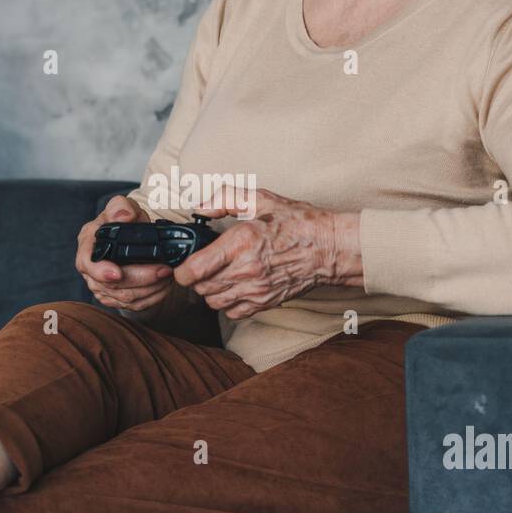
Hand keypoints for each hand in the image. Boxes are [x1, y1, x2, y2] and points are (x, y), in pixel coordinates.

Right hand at [75, 195, 173, 311]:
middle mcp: (91, 271)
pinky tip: (164, 285)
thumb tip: (124, 216)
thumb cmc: (122, 221)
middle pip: (114, 285)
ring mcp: (103, 288)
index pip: (89, 264)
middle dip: (142, 278)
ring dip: (151, 289)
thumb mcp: (121, 206)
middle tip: (164, 270)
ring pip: (127, 298)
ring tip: (169, 275)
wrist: (129, 235)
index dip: (102, 271)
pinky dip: (153, 297)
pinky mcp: (117, 299)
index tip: (118, 273)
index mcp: (87, 246)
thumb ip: (120, 207)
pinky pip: (135, 305)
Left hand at [173, 186, 363, 319]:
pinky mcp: (265, 302)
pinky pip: (232, 313)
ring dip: (210, 291)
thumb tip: (201, 208)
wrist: (329, 248)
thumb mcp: (261, 199)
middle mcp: (246, 270)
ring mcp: (256, 290)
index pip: (194, 270)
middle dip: (195, 278)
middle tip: (203, 264)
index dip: (182, 269)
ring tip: (218, 275)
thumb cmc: (298, 223)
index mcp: (241, 242)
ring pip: (213, 302)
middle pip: (200, 288)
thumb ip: (225, 199)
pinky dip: (227, 303)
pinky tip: (234, 287)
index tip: (185, 262)